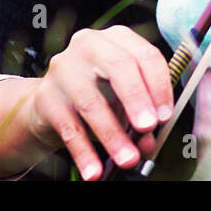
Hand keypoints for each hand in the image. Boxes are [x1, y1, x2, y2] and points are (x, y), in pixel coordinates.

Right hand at [22, 25, 174, 180]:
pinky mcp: (45, 97)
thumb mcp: (125, 99)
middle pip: (118, 67)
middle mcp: (89, 44)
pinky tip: (95, 172)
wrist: (52, 104)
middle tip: (148, 128)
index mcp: (117, 38)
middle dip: (137, 100)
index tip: (165, 116)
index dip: (159, 86)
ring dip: (113, 135)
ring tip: (128, 160)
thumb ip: (141, 115)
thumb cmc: (100, 95)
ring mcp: (63, 68)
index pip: (144, 55)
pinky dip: (84, 153)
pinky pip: (69, 128)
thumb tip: (148, 140)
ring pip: (92, 102)